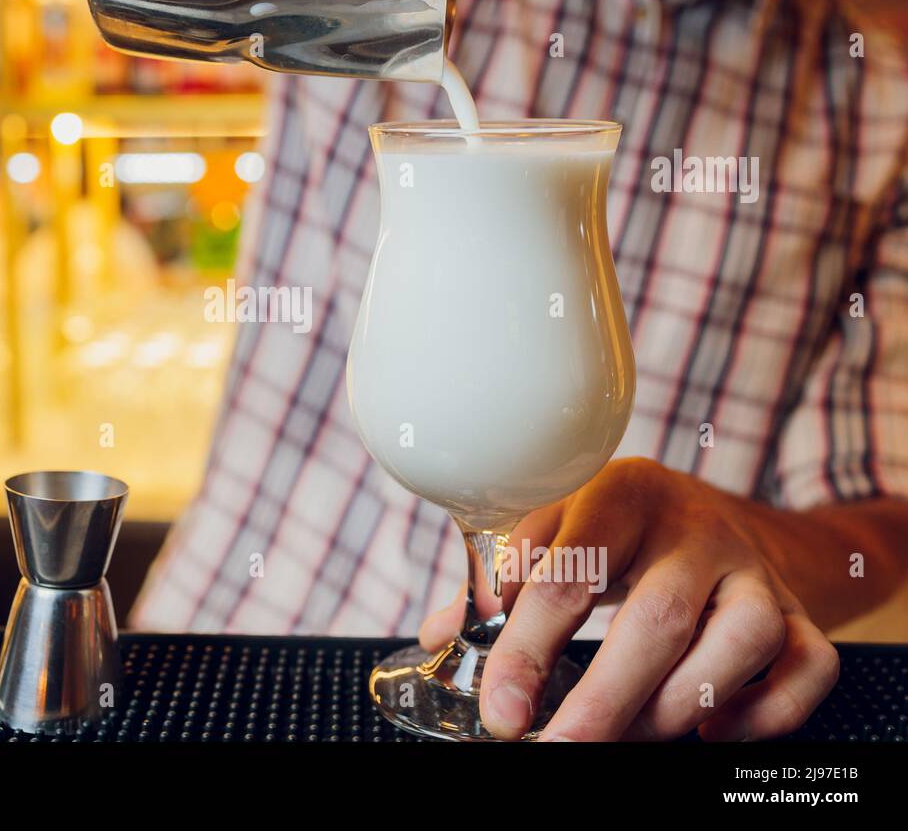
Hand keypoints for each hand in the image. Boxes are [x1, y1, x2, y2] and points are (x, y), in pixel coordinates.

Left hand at [419, 457, 839, 740]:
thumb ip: (503, 581)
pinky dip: (764, 712)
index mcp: (620, 495)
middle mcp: (694, 529)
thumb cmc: (620, 530)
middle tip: (559, 746)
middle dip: (603, 698)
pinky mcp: (800, 611)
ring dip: (678, 706)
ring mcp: (754, 571)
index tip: (502, 709)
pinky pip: (806, 666)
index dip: (527, 647)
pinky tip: (710, 729)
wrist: (724, 514)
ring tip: (629, 735)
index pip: (568, 573)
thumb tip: (436, 635)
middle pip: (656, 618)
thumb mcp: (558, 529)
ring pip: (741, 640)